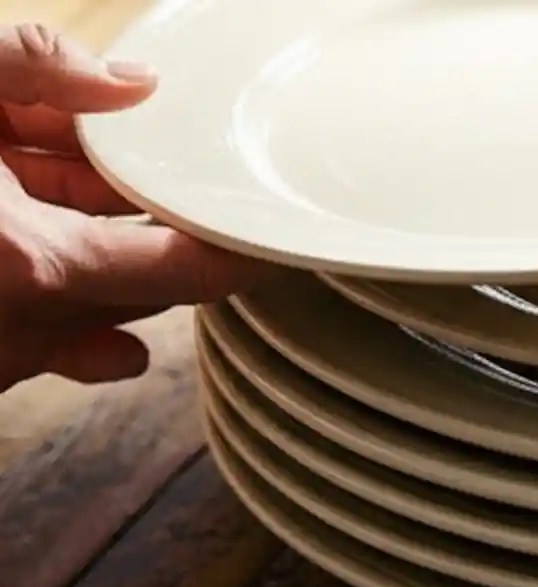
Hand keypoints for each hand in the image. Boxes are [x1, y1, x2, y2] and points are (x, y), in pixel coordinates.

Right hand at [0, 24, 275, 391]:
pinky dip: (68, 307)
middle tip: (176, 183)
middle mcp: (21, 323)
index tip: (287, 243)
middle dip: (167, 235)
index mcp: (31, 261)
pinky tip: (53, 257)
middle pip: (149, 289)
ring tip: (83, 190)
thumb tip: (132, 85)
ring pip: (102, 313)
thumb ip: (36, 69)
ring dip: (113, 259)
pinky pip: (49, 342)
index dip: (246, 256)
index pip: (185, 269)